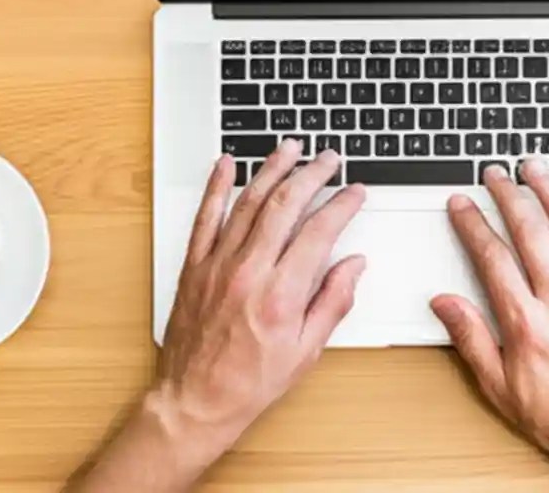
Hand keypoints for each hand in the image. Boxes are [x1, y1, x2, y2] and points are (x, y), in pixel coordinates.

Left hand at [74, 141, 366, 491]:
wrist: (193, 401)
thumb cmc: (249, 383)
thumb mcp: (306, 351)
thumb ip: (333, 302)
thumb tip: (353, 265)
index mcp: (281, 293)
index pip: (319, 231)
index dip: (342, 205)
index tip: (355, 192)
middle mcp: (248, 271)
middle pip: (285, 204)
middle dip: (311, 174)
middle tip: (329, 159)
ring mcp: (217, 264)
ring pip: (248, 202)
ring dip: (271, 169)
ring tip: (289, 148)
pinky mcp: (194, 266)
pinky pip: (205, 217)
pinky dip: (216, 187)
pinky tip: (226, 164)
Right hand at [431, 160, 548, 492]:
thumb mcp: (497, 386)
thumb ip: (469, 338)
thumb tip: (444, 303)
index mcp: (525, 322)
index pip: (492, 258)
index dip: (473, 225)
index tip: (461, 204)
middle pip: (531, 233)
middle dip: (508, 196)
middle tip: (493, 174)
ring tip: (535, 168)